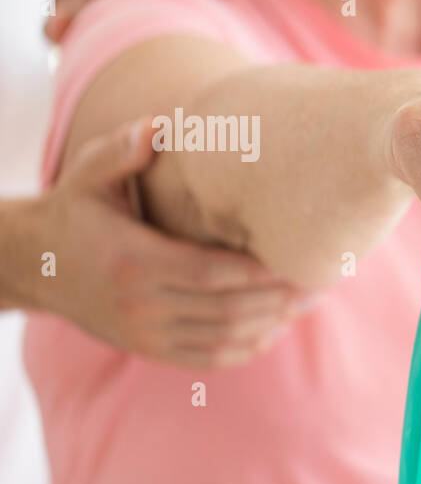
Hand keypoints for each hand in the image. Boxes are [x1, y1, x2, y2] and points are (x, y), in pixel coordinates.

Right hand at [26, 119, 303, 367]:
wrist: (37, 267)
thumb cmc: (77, 211)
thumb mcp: (89, 174)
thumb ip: (124, 149)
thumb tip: (163, 125)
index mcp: (133, 260)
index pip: (211, 273)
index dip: (260, 271)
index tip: (298, 257)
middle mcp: (140, 305)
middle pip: (228, 310)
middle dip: (280, 298)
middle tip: (321, 282)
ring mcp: (145, 334)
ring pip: (226, 338)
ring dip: (274, 323)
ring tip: (309, 301)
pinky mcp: (151, 351)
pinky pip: (211, 358)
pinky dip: (249, 347)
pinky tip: (277, 327)